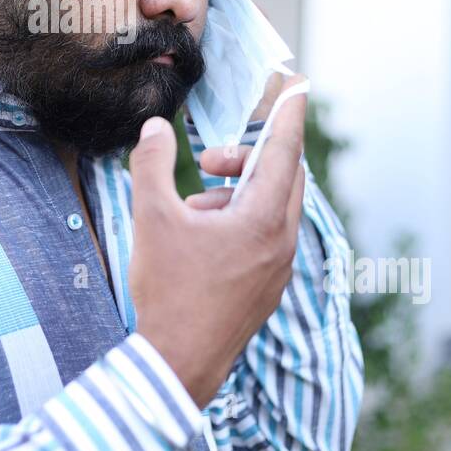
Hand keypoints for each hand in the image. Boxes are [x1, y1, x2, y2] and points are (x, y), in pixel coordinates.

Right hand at [129, 86, 306, 407]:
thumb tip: (155, 127)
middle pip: (284, 177)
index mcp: (264, 220)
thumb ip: (152, 164)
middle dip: (246, 158)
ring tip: (191, 207)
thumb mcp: (151, 218)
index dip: (289, 113)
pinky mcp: (267, 289)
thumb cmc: (168, 291)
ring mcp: (279, 269)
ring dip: (237, 194)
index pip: (284, 151)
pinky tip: (199, 238)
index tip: (298, 84)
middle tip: (207, 161)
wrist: (177, 366)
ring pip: (273, 209)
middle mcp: (282, 242)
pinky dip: (239, 222)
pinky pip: (266, 237)